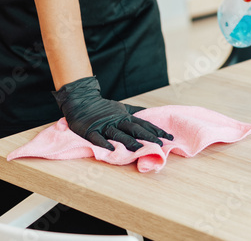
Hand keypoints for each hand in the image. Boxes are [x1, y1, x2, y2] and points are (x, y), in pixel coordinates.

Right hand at [51, 77, 172, 150]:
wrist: (81, 100)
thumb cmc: (103, 107)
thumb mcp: (121, 107)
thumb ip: (135, 111)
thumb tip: (149, 113)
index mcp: (125, 116)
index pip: (143, 124)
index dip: (155, 130)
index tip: (169, 137)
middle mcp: (117, 121)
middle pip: (134, 129)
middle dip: (148, 136)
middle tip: (161, 144)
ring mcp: (103, 126)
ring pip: (118, 134)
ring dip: (129, 141)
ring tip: (140, 148)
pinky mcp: (90, 131)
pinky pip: (97, 138)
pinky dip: (104, 143)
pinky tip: (111, 149)